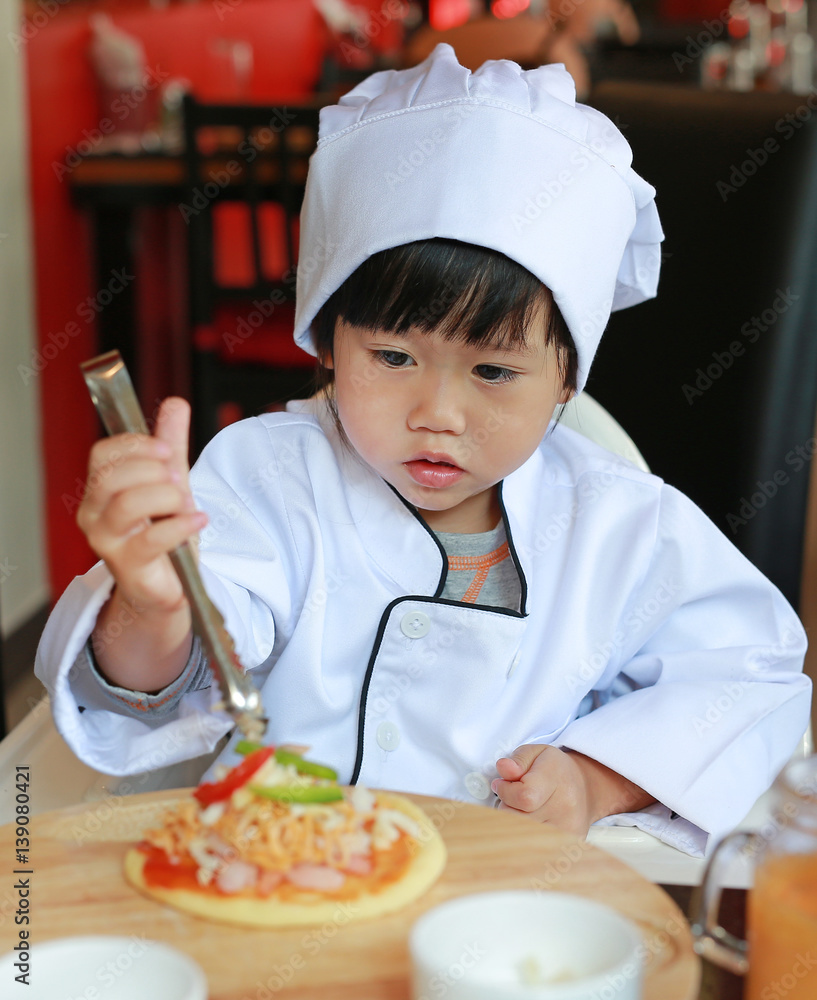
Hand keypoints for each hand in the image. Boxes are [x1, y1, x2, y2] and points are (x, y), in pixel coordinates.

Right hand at [77, 397, 205, 612]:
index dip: (134, 445)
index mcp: (100, 489)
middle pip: (110, 477)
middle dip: (152, 470)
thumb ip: (171, 444)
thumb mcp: (171, 482)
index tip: (166, 448)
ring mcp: (107, 542)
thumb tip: (175, 403)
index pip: (102, 455)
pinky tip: (199, 520)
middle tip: (180, 478)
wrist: (168, 584)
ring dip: (167, 497)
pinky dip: (180, 525)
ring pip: (127, 505)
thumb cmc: (162, 533)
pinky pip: (150, 540)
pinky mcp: (129, 567)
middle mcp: (94, 514)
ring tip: (188, 503)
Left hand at [492, 745, 654, 836]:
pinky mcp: (568, 846)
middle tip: (513, 799)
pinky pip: (534, 851)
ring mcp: (569, 830)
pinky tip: (530, 825)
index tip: (502, 785)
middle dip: (507, 808)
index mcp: (558, 779)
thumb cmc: (555, 770)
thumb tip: (503, 768)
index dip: (506, 791)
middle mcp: (566, 807)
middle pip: (519, 818)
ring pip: (523, 836)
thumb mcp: (536, 753)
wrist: (586, 789)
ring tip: (523, 811)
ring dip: (515, 824)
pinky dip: (525, 838)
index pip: (524, 796)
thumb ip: (518, 760)